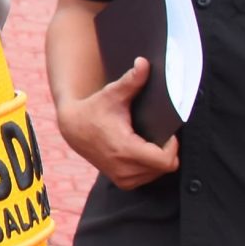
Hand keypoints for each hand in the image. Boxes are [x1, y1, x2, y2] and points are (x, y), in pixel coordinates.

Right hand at [56, 56, 180, 189]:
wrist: (72, 128)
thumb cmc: (94, 109)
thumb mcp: (112, 94)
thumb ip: (131, 80)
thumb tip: (144, 62)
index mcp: (125, 150)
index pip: (165, 160)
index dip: (172, 146)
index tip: (167, 133)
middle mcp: (124, 169)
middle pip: (165, 167)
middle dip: (166, 151)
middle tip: (158, 135)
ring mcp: (123, 178)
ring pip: (158, 174)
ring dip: (158, 160)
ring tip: (148, 142)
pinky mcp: (122, 182)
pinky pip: (148, 178)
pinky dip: (150, 167)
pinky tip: (142, 151)